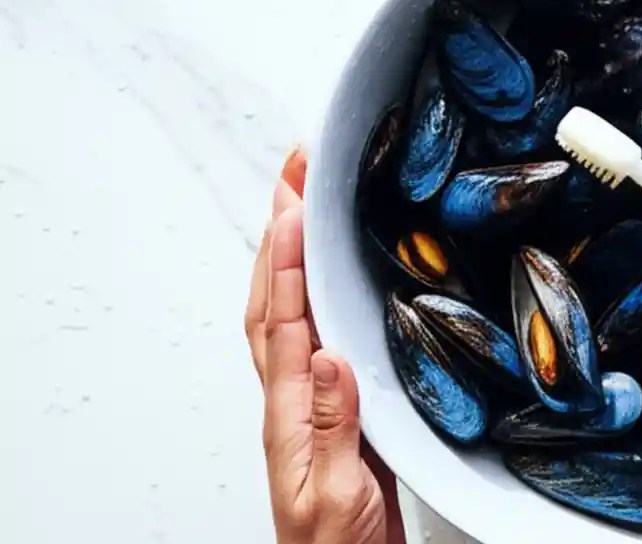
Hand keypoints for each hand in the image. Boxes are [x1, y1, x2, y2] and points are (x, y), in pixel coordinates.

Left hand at [244, 147, 405, 543]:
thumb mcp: (336, 497)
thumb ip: (331, 429)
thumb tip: (326, 355)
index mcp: (288, 416)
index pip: (281, 319)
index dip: (285, 256)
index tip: (296, 199)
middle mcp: (292, 401)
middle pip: (274, 301)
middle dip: (280, 232)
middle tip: (296, 173)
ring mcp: (311, 405)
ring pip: (290, 313)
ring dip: (292, 254)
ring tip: (309, 203)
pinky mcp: (337, 412)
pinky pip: (317, 336)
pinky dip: (317, 293)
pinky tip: (335, 278)